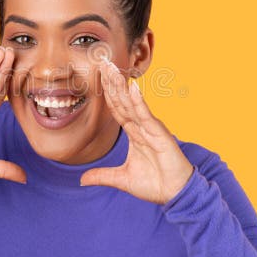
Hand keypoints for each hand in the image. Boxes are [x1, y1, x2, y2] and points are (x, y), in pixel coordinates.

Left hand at [79, 59, 193, 204]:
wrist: (175, 195)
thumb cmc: (154, 184)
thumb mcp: (122, 179)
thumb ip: (102, 176)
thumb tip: (81, 180)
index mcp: (134, 133)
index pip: (117, 108)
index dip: (107, 92)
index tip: (98, 75)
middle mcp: (142, 126)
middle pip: (123, 100)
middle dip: (112, 81)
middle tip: (102, 62)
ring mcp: (151, 128)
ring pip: (133, 103)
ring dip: (122, 86)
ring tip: (112, 69)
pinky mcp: (160, 135)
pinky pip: (147, 116)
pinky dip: (140, 102)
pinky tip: (133, 88)